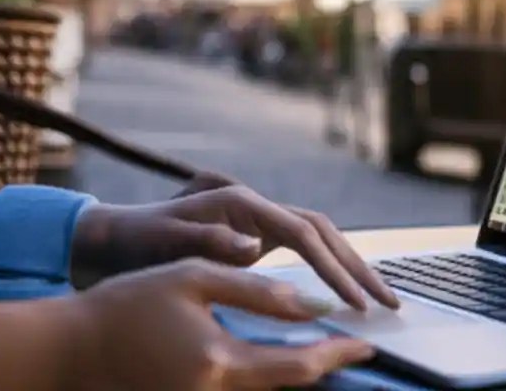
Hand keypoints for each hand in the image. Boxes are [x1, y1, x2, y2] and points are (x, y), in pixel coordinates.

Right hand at [67, 259, 373, 390]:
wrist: (66, 351)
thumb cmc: (125, 307)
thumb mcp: (192, 279)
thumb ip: (255, 290)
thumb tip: (311, 302)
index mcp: (221, 364)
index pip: (301, 366)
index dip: (339, 353)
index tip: (367, 343)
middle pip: (290, 385)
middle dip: (326, 364)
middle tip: (355, 344)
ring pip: (269, 389)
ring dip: (299, 369)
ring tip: (327, 346)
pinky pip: (245, 388)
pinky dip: (269, 373)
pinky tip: (280, 356)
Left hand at [71, 176, 399, 310]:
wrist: (114, 236)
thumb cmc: (136, 241)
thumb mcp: (165, 243)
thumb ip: (208, 243)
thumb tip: (253, 247)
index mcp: (241, 202)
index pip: (303, 233)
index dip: (332, 267)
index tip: (354, 301)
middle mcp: (257, 206)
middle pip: (324, 231)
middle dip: (358, 266)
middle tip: (390, 302)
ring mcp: (258, 220)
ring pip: (320, 239)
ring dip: (351, 266)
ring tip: (380, 298)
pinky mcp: (256, 236)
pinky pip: (306, 249)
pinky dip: (330, 268)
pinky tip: (347, 290)